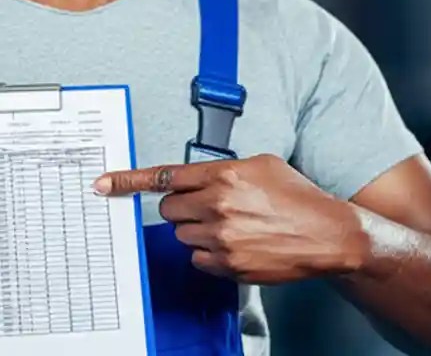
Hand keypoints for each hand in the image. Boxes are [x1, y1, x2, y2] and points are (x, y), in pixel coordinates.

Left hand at [94, 155, 366, 284]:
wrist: (327, 234)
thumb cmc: (297, 197)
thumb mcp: (261, 165)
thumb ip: (223, 168)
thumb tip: (198, 177)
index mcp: (223, 175)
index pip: (165, 177)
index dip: (129, 180)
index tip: (103, 184)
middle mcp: (217, 205)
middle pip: (169, 209)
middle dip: (181, 208)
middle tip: (206, 208)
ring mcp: (222, 238)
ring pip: (183, 235)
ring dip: (198, 231)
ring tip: (230, 227)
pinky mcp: (228, 264)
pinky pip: (198, 259)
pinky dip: (210, 254)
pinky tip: (235, 245)